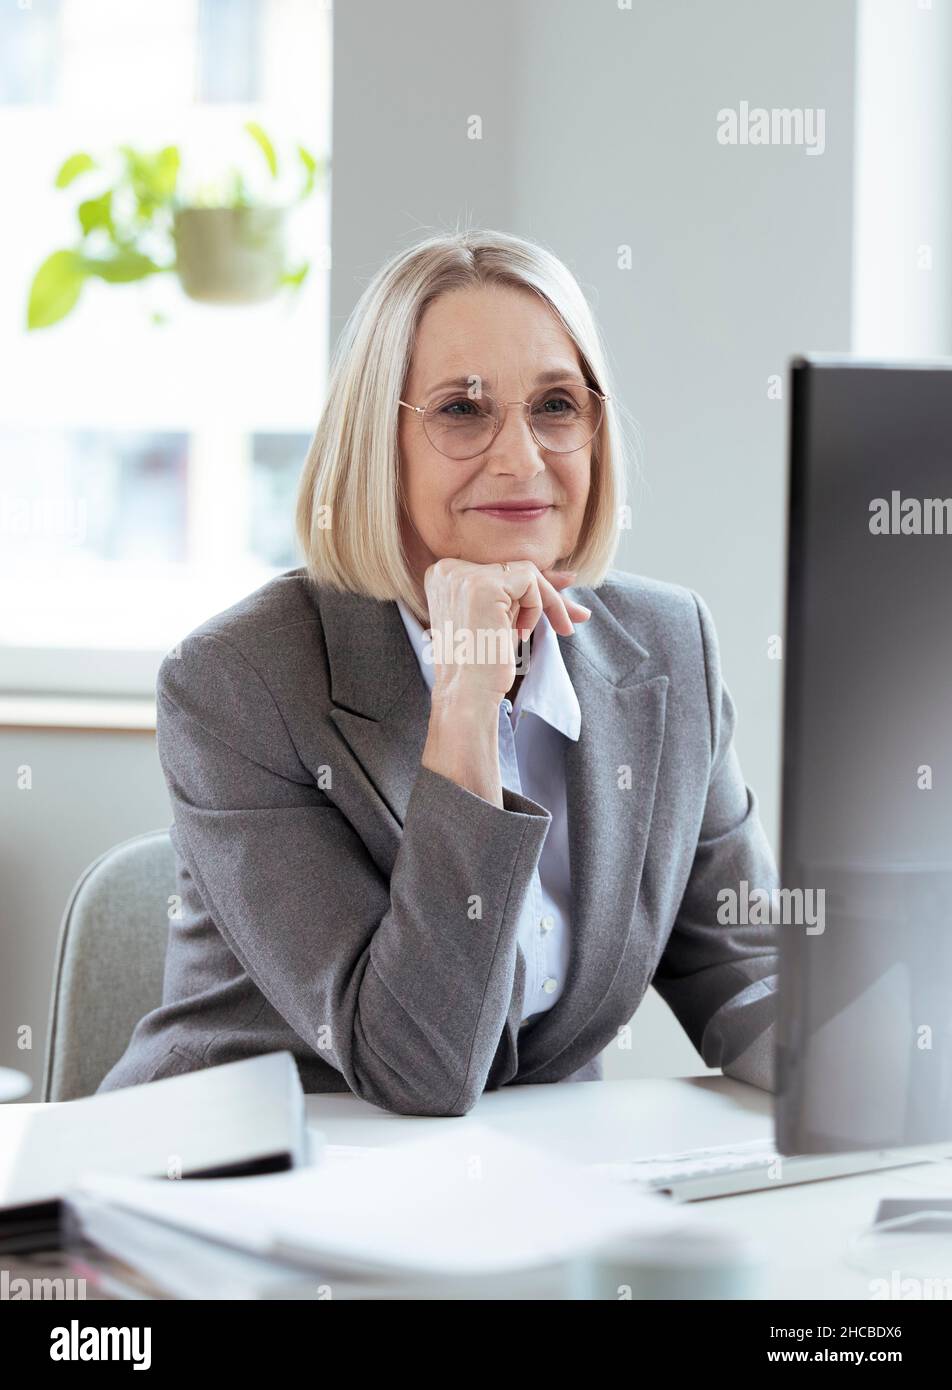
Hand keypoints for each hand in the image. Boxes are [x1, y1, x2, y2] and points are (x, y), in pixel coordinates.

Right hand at [421, 557, 591, 702]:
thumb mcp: (502, 619)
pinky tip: (522, 635)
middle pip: (513, 568)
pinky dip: (536, 608)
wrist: (467, 694)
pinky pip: (529, 581)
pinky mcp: (483, 585)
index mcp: (443, 576)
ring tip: (551, 630)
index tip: (561, 599)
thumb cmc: (483, 664)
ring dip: (546, 603)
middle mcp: (448, 569)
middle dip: (549, 593)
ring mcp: (463, 575)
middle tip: (580, 616)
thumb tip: (569, 576)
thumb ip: (523, 594)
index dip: (532, 588)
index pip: (498, 570)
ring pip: (525, 572)